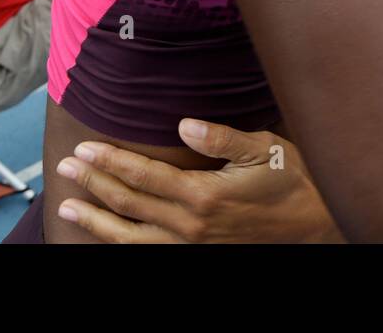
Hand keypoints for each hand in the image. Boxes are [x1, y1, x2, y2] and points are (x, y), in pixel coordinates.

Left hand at [55, 119, 341, 242]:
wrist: (316, 227)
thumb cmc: (292, 183)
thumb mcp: (266, 150)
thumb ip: (222, 138)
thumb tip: (184, 124)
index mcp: (204, 196)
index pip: (144, 177)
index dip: (111, 162)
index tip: (84, 148)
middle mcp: (191, 226)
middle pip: (129, 205)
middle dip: (94, 184)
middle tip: (66, 167)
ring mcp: (191, 248)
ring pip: (130, 238)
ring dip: (96, 221)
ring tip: (67, 207)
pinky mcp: (197, 257)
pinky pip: (149, 254)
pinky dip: (121, 245)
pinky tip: (106, 236)